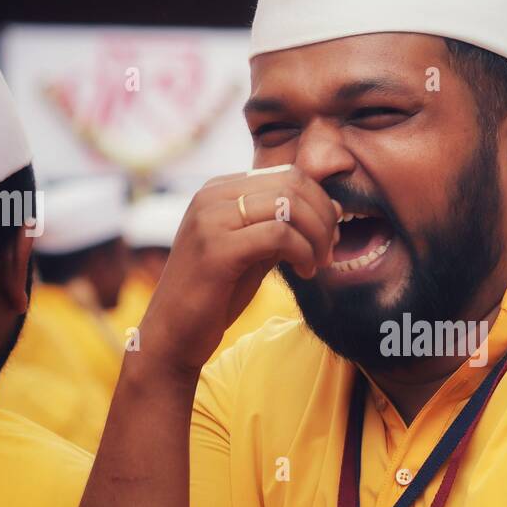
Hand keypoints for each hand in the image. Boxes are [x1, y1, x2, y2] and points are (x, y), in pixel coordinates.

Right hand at [138, 165, 340, 373]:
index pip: (286, 174)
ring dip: (316, 235)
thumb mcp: (253, 251)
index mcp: (218, 190)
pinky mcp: (216, 249)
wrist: (173, 333)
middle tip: (330, 249)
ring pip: (288, 204)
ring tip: (317, 263)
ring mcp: (210, 220)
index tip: (330, 234)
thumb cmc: (215, 294)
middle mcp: (210, 196)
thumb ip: (282, 226)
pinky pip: (279, 234)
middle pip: (291, 184)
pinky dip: (303, 252)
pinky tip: (304, 272)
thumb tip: (332, 208)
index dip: (319, 201)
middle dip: (323, 217)